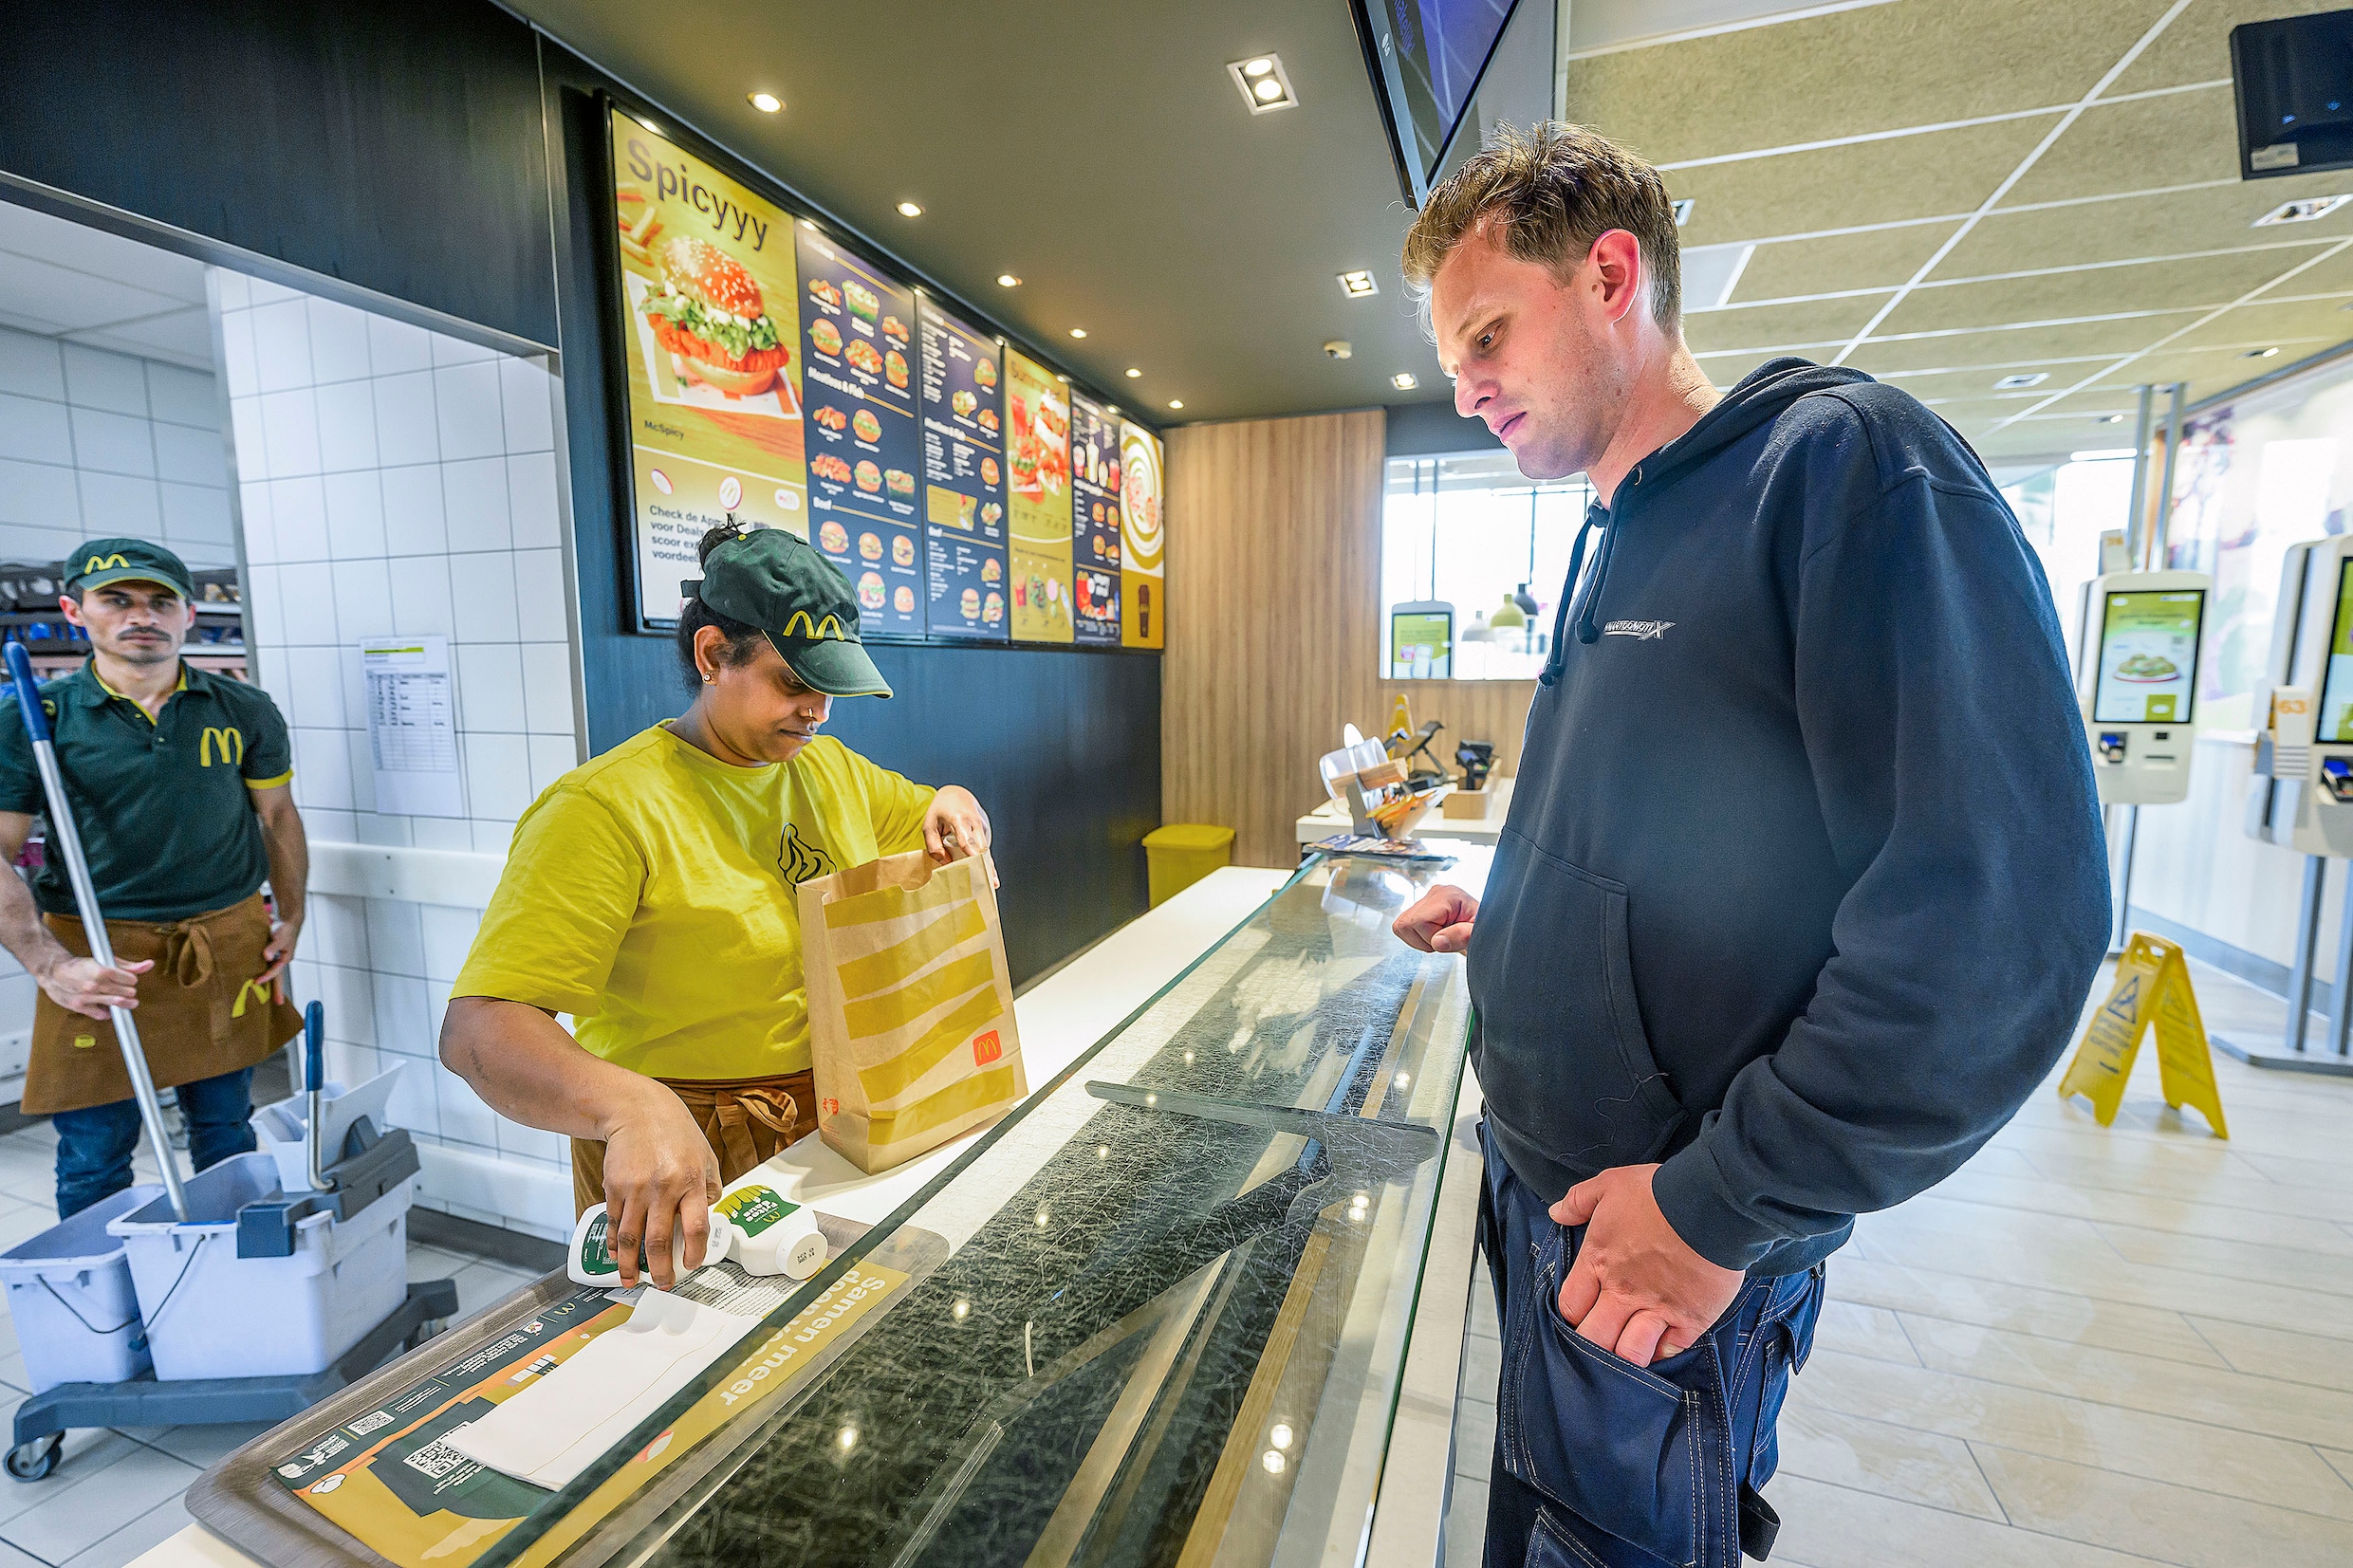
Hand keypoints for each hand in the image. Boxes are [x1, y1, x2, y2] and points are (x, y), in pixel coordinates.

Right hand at [34, 953, 151, 1019]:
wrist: (53, 971)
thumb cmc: (78, 965)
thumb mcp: (103, 960)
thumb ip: (127, 965)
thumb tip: (148, 965)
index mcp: (102, 970)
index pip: (130, 980)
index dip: (131, 980)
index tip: (129, 980)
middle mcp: (95, 985)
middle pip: (126, 993)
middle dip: (129, 991)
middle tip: (126, 990)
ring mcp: (87, 997)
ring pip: (117, 1003)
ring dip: (124, 1002)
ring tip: (125, 999)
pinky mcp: (80, 1006)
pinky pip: (101, 1015)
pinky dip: (107, 1013)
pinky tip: (106, 1007)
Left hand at [259, 915, 301, 1002]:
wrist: (288, 920)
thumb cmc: (287, 928)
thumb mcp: (281, 936)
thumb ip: (274, 946)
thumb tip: (267, 956)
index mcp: (286, 958)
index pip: (276, 971)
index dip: (266, 977)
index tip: (256, 982)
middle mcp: (281, 960)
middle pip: (278, 977)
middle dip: (278, 990)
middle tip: (278, 1002)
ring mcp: (276, 958)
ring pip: (272, 972)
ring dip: (270, 982)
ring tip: (268, 995)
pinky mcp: (271, 954)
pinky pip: (267, 966)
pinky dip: (264, 972)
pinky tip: (258, 976)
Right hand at [597, 1082, 719, 1289]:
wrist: (638, 1111)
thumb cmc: (676, 1134)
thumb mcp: (705, 1156)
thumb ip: (709, 1187)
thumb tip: (709, 1214)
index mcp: (691, 1181)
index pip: (696, 1226)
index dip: (693, 1252)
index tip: (690, 1265)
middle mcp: (663, 1187)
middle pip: (658, 1240)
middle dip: (660, 1269)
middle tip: (662, 1283)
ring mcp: (635, 1189)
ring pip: (630, 1237)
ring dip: (630, 1264)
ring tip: (632, 1280)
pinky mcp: (614, 1187)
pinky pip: (614, 1223)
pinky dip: (614, 1243)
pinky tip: (617, 1255)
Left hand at [925, 787, 995, 883]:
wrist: (957, 794)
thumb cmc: (940, 810)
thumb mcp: (929, 824)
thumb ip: (933, 845)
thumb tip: (945, 862)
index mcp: (958, 819)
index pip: (967, 840)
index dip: (973, 854)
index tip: (978, 868)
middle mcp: (975, 822)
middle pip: (982, 848)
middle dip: (986, 866)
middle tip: (989, 884)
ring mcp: (982, 827)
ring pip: (986, 850)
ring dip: (988, 867)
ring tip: (991, 885)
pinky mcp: (985, 832)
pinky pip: (985, 849)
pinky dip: (985, 862)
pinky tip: (987, 876)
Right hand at [1393, 885, 1477, 953]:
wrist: (1488, 928)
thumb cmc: (1485, 929)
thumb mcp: (1479, 935)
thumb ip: (1461, 937)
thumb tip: (1437, 942)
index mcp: (1448, 895)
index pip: (1419, 921)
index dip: (1431, 938)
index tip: (1450, 940)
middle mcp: (1434, 893)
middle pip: (1405, 924)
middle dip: (1423, 940)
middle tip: (1445, 940)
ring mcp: (1425, 900)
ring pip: (1400, 926)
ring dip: (1419, 940)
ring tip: (1440, 938)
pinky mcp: (1420, 908)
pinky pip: (1402, 927)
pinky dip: (1415, 938)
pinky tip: (1434, 937)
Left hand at [1552, 1164, 1743, 1364]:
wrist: (1711, 1202)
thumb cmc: (1658, 1192)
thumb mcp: (1610, 1184)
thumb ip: (1579, 1200)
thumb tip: (1556, 1213)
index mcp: (1598, 1262)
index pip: (1570, 1306)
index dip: (1572, 1315)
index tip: (1582, 1312)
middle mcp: (1623, 1293)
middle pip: (1593, 1339)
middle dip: (1593, 1343)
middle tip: (1603, 1336)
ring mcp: (1657, 1309)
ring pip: (1629, 1355)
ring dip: (1626, 1356)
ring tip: (1629, 1348)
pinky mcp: (1690, 1320)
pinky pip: (1669, 1351)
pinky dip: (1662, 1352)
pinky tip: (1660, 1343)